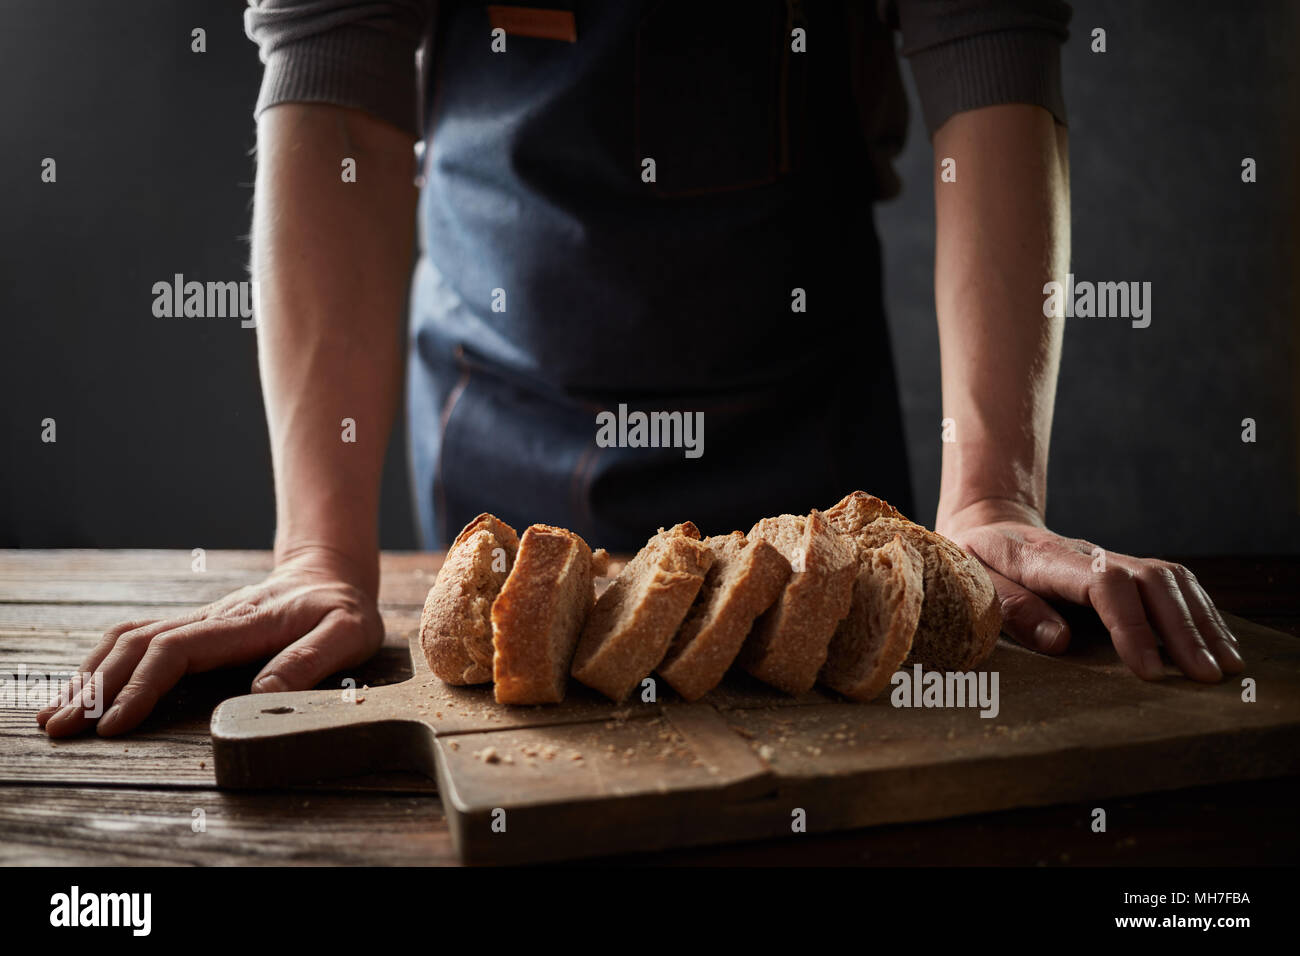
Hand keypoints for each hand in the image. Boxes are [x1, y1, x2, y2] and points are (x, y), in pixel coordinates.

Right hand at [36, 547, 384, 736]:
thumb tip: (261, 695)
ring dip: (90, 674)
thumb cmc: (343, 610)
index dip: (141, 686)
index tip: (115, 723)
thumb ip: (312, 660)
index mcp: (244, 624)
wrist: (331, 573)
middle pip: (137, 644)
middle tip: (61, 728)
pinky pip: (138, 638)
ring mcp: (199, 620)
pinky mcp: (195, 627)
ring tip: (56, 714)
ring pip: (129, 638)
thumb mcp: (348, 633)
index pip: (176, 650)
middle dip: (96, 686)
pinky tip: (84, 688)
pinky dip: (103, 662)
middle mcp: (211, 618)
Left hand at [938, 497, 1243, 681]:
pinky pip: (1172, 584)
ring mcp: (1111, 558)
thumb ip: (1012, 609)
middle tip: (1205, 678)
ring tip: (1225, 666)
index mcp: (1046, 559)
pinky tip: (1216, 642)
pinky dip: (1199, 611)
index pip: (1105, 584)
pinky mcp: (1123, 569)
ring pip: (1170, 579)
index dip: (1131, 626)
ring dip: (1201, 621)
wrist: (986, 523)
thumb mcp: (974, 584)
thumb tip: (1059, 642)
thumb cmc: (974, 562)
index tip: (1149, 670)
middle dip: (1183, 630)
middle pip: (1151, 580)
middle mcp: (1089, 554)